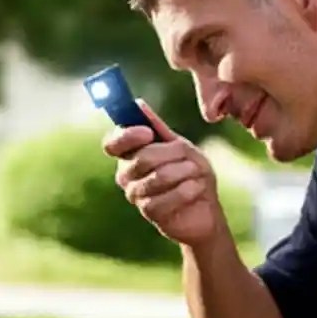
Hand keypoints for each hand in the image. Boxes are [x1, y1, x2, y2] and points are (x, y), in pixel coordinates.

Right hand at [102, 100, 224, 247]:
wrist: (204, 210)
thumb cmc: (190, 175)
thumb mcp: (180, 147)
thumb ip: (159, 128)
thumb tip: (138, 104)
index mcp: (129, 155)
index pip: (112, 144)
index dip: (127, 136)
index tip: (147, 132)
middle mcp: (126, 175)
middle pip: (142, 158)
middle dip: (173, 154)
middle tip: (190, 155)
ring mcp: (135, 195)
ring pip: (158, 177)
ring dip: (185, 171)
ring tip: (197, 172)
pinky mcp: (149, 212)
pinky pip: (167, 196)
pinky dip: (188, 189)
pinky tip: (196, 188)